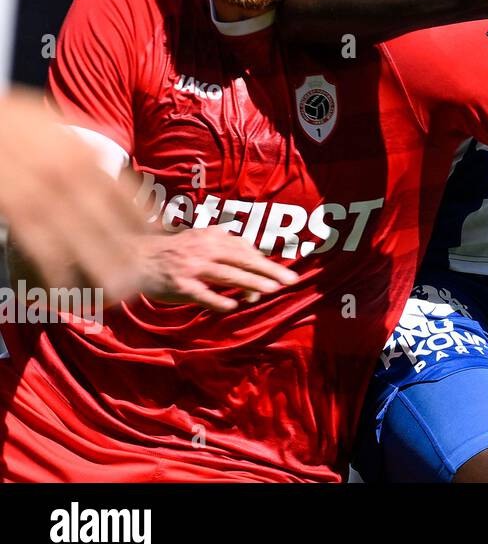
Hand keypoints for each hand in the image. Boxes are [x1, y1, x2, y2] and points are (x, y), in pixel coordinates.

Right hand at [0, 90, 146, 304]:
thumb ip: (79, 146)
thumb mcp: (53, 124)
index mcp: (79, 152)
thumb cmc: (12, 121)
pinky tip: (66, 288)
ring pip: (77, 236)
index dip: (139, 214)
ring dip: (99, 265)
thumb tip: (104, 161)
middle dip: (124, 248)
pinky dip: (54, 269)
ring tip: (117, 291)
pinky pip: (39, 243)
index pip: (120, 189)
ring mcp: (40, 191)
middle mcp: (67, 173)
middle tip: (141, 276)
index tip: (156, 233)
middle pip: (105, 217)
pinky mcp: (14, 206)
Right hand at [140, 228, 299, 311]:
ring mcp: (193, 268)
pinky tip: (234, 306)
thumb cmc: (178, 251)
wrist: (139, 258)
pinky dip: (219, 300)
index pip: (246, 249)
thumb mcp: (203, 240)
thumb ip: (228, 249)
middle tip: (291, 280)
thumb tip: (257, 263)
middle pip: (244, 260)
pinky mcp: (181, 286)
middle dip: (270, 270)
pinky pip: (203, 295)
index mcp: (213, 237)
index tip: (281, 275)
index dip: (264, 263)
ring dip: (251, 283)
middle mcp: (205, 250)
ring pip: (228, 275)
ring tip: (270, 290)